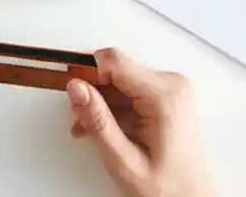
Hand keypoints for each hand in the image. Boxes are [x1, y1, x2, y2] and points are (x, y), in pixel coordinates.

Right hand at [66, 49, 214, 196]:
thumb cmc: (167, 188)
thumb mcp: (123, 160)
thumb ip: (98, 121)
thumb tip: (77, 88)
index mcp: (165, 96)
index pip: (114, 61)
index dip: (87, 74)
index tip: (73, 94)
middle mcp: (172, 85)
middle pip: (116, 71)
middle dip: (93, 95)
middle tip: (83, 123)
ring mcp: (171, 90)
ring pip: (120, 81)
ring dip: (102, 104)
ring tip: (93, 132)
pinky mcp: (167, 97)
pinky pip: (131, 91)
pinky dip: (115, 108)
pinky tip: (108, 130)